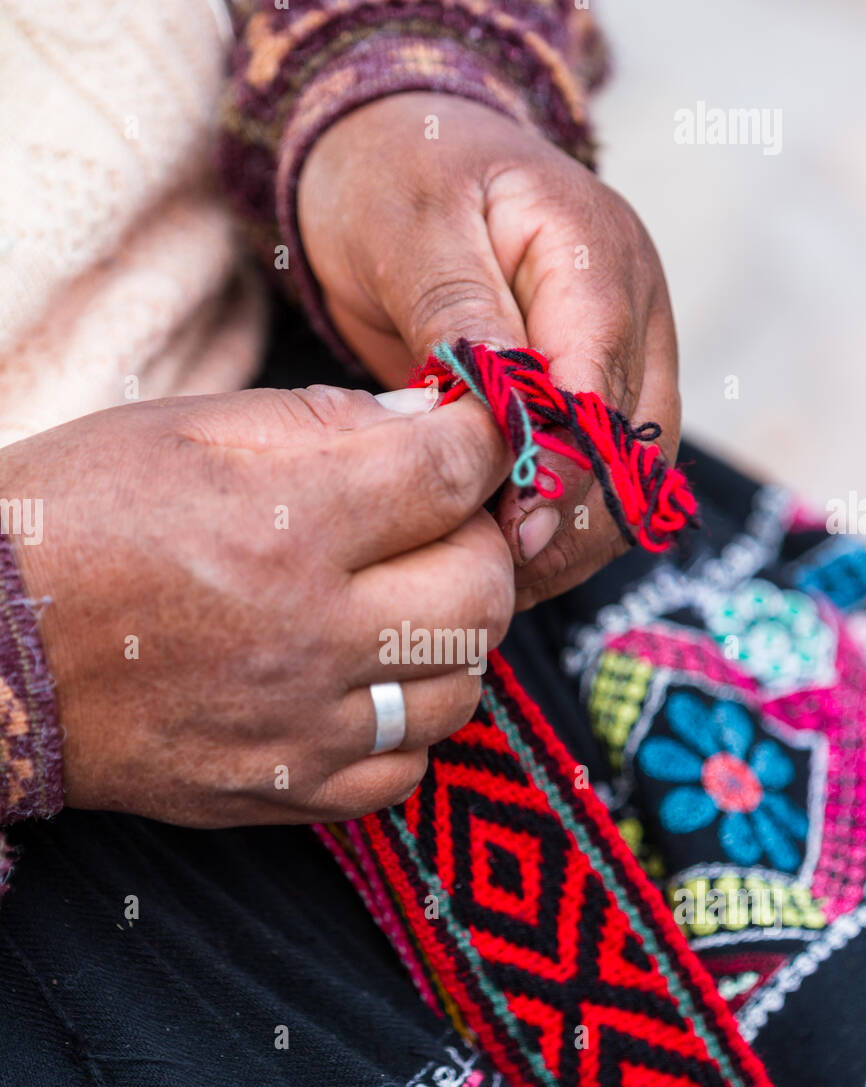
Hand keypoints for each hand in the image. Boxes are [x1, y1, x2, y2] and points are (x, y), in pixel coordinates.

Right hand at [2, 388, 513, 825]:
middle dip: (483, 540)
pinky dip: (409, 721)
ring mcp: (302, 728)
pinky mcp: (283, 790)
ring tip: (404, 600)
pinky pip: (404, 770)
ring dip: (455, 634)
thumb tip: (429, 420)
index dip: (486, 439)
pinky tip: (368, 681)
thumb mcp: (181, 429)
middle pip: (482, 592)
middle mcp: (309, 636)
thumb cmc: (72, 522)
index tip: (479, 430)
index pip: (449, 475)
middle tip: (444, 521)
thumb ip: (320, 419)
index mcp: (283, 526)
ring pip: (460, 688)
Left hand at [298, 92, 680, 608]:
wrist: (401, 160)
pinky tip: (506, 559)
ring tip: (496, 580)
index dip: (562, 466)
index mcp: (594, 254)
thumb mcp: (412, 227)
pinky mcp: (597, 396)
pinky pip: (605, 480)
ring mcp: (623, 355)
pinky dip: (561, 526)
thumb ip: (460, 310)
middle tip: (493, 575)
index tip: (509, 529)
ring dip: (571, 537)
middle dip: (568, 519)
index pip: (599, 384)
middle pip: (634, 445)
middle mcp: (631, 309)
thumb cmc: (398, 179)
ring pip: (632, 477)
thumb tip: (506, 401)